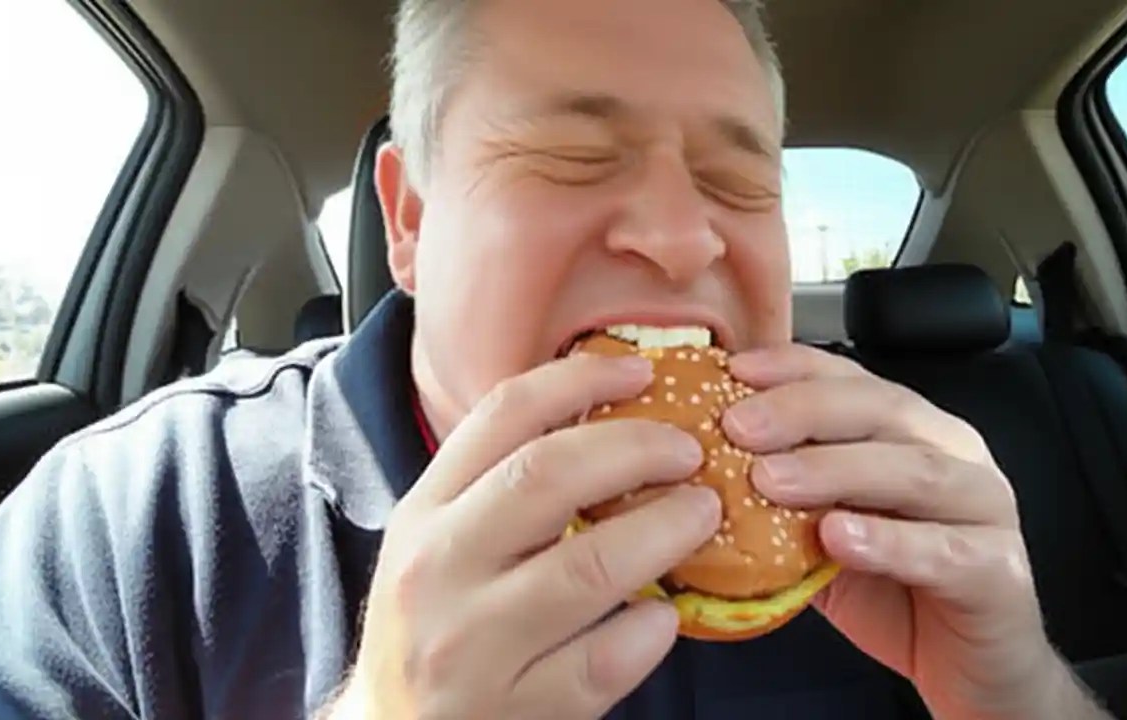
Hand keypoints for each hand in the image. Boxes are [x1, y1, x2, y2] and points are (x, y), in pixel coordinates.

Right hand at [337, 353, 721, 718]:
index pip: (502, 416)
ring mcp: (475, 645)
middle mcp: (439, 569)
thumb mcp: (439, 544)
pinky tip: (664, 616)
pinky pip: (605, 660)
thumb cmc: (432, 628)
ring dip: (664, 530)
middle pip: (547, 477)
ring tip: (703, 514)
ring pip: (588, 568)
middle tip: (689, 451)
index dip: (580, 379)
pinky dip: (649, 630)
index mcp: (423, 513)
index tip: (642, 370)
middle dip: (636, 448)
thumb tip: (605, 414)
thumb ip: (497, 486)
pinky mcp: (519, 710)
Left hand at [722, 344, 1108, 719]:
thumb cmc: (894, 590)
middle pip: (882, 410)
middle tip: (737, 426)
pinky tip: (838, 539)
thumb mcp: (822, 533)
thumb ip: (780, 497)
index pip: (852, 379)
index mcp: (912, 431)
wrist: (971, 666)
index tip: (733, 370)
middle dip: (803, 411)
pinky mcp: (998, 571)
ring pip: (915, 471)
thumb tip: (694, 472)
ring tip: (771, 479)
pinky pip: (944, 550)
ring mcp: (985, 508)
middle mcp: (954, 454)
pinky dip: (888, 542)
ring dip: (836, 469)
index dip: (793, 368)